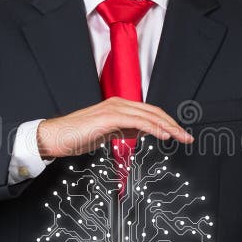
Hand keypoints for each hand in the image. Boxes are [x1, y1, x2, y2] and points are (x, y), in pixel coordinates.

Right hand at [36, 96, 193, 158]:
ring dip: (168, 127)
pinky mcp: (108, 117)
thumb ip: (124, 130)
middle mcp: (118, 104)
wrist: (54, 137)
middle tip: (187, 137)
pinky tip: (164, 136)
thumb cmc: (76, 137)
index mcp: (118, 107)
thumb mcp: (106, 133)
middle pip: (153, 112)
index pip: (149, 112)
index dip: (167, 122)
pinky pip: (137, 122)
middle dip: (173, 124)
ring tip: (181, 137)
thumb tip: (143, 132)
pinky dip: (153, 128)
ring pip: (148, 115)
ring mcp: (113, 109)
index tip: (179, 135)